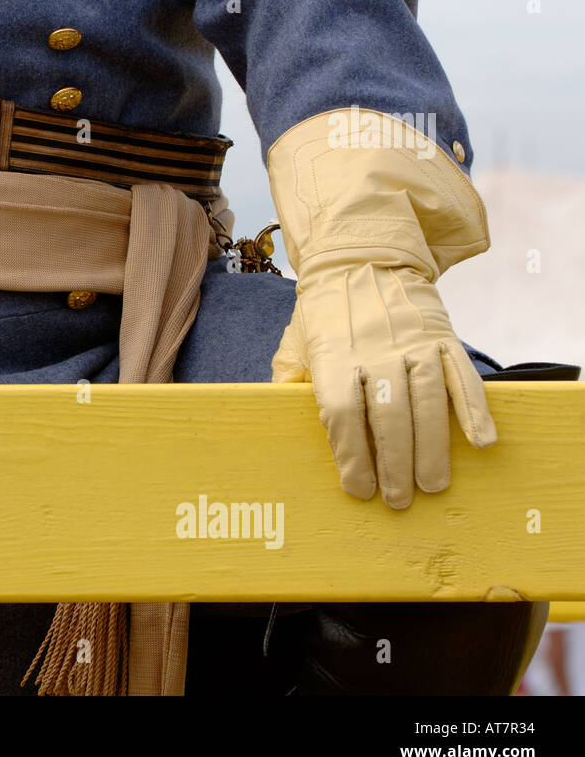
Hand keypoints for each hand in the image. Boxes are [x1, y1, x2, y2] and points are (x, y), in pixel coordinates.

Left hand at [271, 260, 495, 507]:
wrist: (362, 257)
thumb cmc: (324, 311)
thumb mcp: (295, 342)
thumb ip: (288, 381)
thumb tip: (276, 418)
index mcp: (333, 356)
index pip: (342, 413)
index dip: (351, 455)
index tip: (358, 488)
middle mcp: (374, 350)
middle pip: (387, 415)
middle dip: (393, 463)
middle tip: (398, 499)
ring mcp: (412, 342)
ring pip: (427, 401)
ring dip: (432, 448)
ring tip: (431, 484)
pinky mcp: (442, 336)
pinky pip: (463, 376)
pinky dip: (475, 410)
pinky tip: (480, 442)